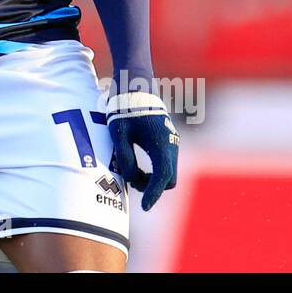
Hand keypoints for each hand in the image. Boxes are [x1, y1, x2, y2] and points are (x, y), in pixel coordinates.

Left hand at [106, 91, 178, 211]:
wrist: (135, 84)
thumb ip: (126, 158)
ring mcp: (172, 141)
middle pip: (168, 179)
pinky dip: (154, 168)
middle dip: (152, 186)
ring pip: (167, 170)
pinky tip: (137, 161)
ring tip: (132, 168)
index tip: (145, 208)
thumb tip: (131, 178)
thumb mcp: (119, 134)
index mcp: (162, 144)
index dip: (153, 195)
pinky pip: (165, 161)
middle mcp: (171, 144)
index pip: (162, 178)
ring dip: (152, 176)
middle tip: (132, 179)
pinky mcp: (168, 138)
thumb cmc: (124, 108)